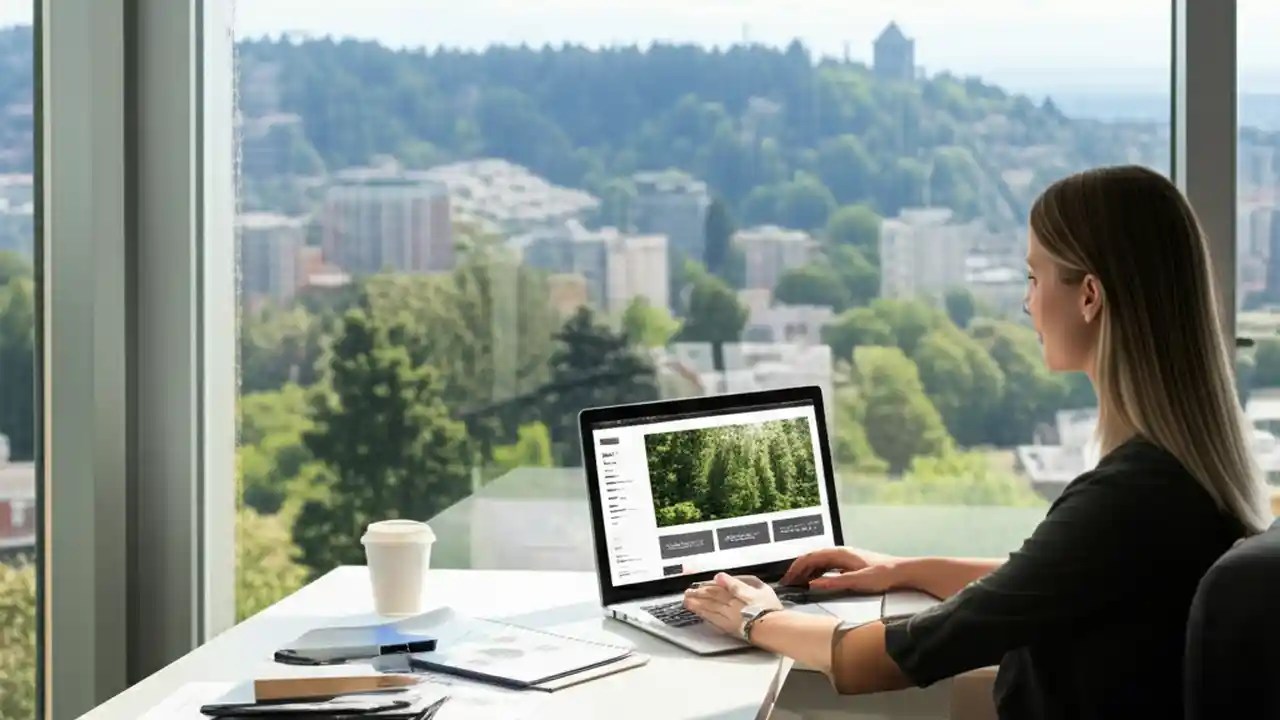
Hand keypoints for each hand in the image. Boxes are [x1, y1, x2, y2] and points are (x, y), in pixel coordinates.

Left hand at [683, 573, 782, 638]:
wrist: (772, 628)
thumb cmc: (770, 608)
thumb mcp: (762, 589)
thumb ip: (743, 582)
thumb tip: (722, 577)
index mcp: (739, 591)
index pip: (721, 586)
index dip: (710, 584)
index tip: (701, 583)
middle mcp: (731, 602)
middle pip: (712, 596)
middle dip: (699, 593)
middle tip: (688, 592)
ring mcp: (728, 615)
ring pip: (709, 607)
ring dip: (697, 604)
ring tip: (687, 601)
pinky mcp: (728, 627)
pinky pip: (713, 620)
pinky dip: (704, 616)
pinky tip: (698, 613)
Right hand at [780, 546, 905, 593]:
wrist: (903, 571)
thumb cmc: (884, 574)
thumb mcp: (857, 581)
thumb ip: (834, 582)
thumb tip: (813, 584)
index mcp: (840, 553)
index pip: (810, 557)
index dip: (796, 568)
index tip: (787, 578)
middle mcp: (841, 553)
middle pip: (813, 558)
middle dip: (798, 569)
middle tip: (789, 582)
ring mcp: (846, 558)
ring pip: (820, 562)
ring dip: (807, 571)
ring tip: (798, 582)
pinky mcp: (851, 564)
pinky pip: (828, 566)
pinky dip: (818, 572)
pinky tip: (817, 581)